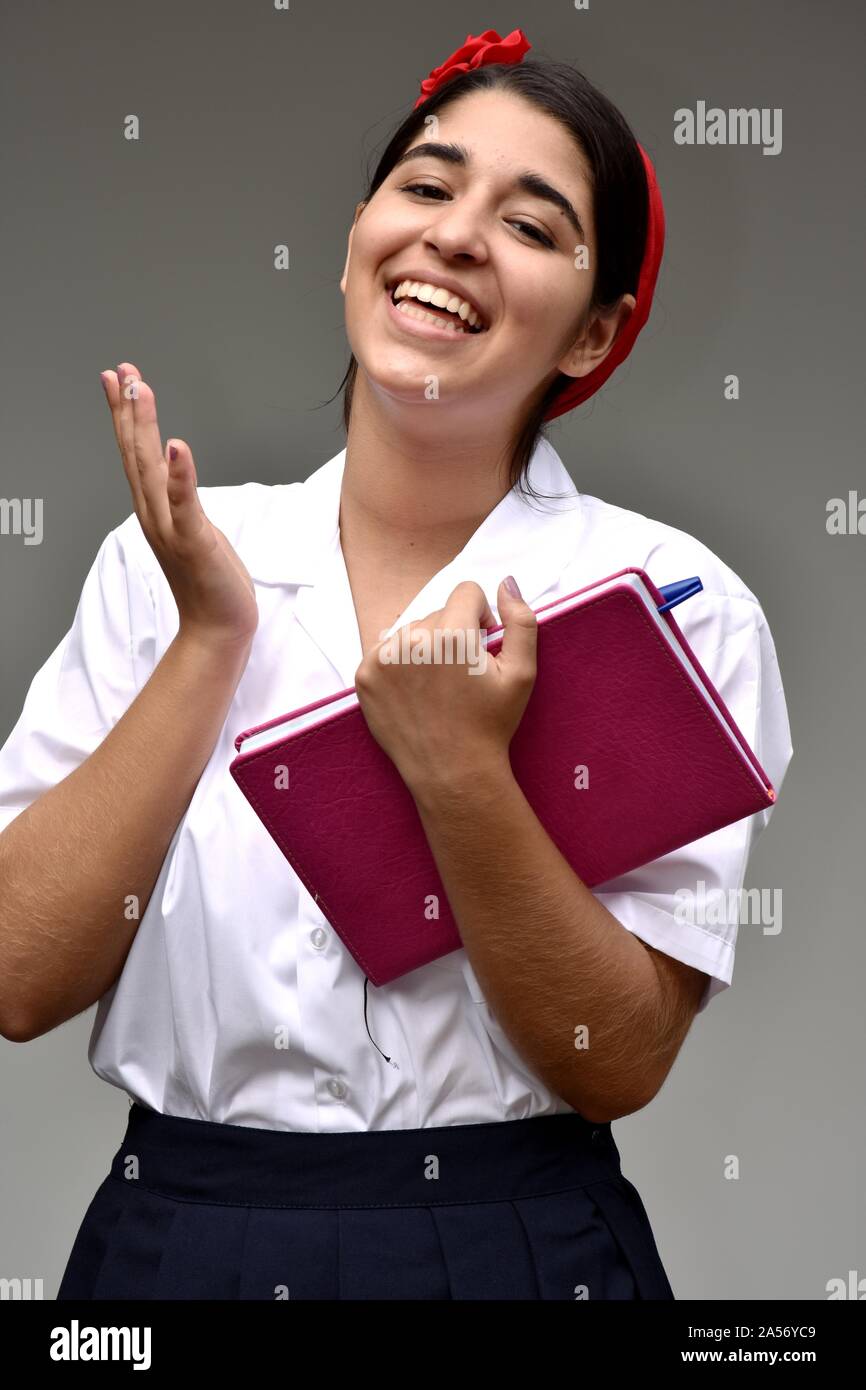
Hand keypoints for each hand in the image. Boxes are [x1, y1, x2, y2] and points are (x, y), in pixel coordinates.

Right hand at [100, 362, 258, 648]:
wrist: (217, 628)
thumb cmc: (209, 582)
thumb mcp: (191, 529)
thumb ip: (179, 500)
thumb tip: (175, 472)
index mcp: (155, 511)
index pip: (136, 454)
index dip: (126, 415)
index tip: (119, 378)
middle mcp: (155, 515)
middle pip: (136, 454)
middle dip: (129, 409)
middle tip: (123, 371)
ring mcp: (172, 528)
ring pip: (152, 470)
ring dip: (146, 428)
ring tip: (140, 389)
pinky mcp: (195, 542)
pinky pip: (185, 504)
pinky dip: (180, 474)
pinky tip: (177, 446)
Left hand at [353, 577, 536, 797]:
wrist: (451, 772)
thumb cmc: (490, 724)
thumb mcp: (522, 673)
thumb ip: (521, 621)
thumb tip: (507, 582)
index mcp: (451, 634)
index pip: (466, 592)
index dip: (481, 619)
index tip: (481, 649)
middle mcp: (411, 640)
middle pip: (438, 612)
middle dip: (452, 634)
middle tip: (460, 677)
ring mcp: (381, 658)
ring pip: (411, 630)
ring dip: (425, 648)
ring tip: (437, 686)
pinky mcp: (363, 675)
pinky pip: (386, 649)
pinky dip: (400, 665)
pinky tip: (415, 693)